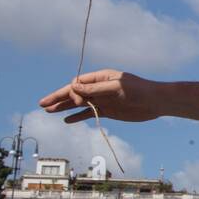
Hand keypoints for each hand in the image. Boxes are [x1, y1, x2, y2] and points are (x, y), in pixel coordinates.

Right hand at [38, 69, 160, 123]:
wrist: (156, 102)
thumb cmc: (139, 90)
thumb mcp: (116, 87)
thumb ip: (95, 89)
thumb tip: (73, 86)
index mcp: (101, 77)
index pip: (78, 83)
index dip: (71, 91)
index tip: (76, 100)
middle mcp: (99, 88)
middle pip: (74, 93)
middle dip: (58, 98)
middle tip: (41, 104)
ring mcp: (102, 100)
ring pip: (79, 104)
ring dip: (63, 107)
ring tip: (48, 111)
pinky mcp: (108, 111)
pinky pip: (89, 114)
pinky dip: (77, 117)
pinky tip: (66, 121)